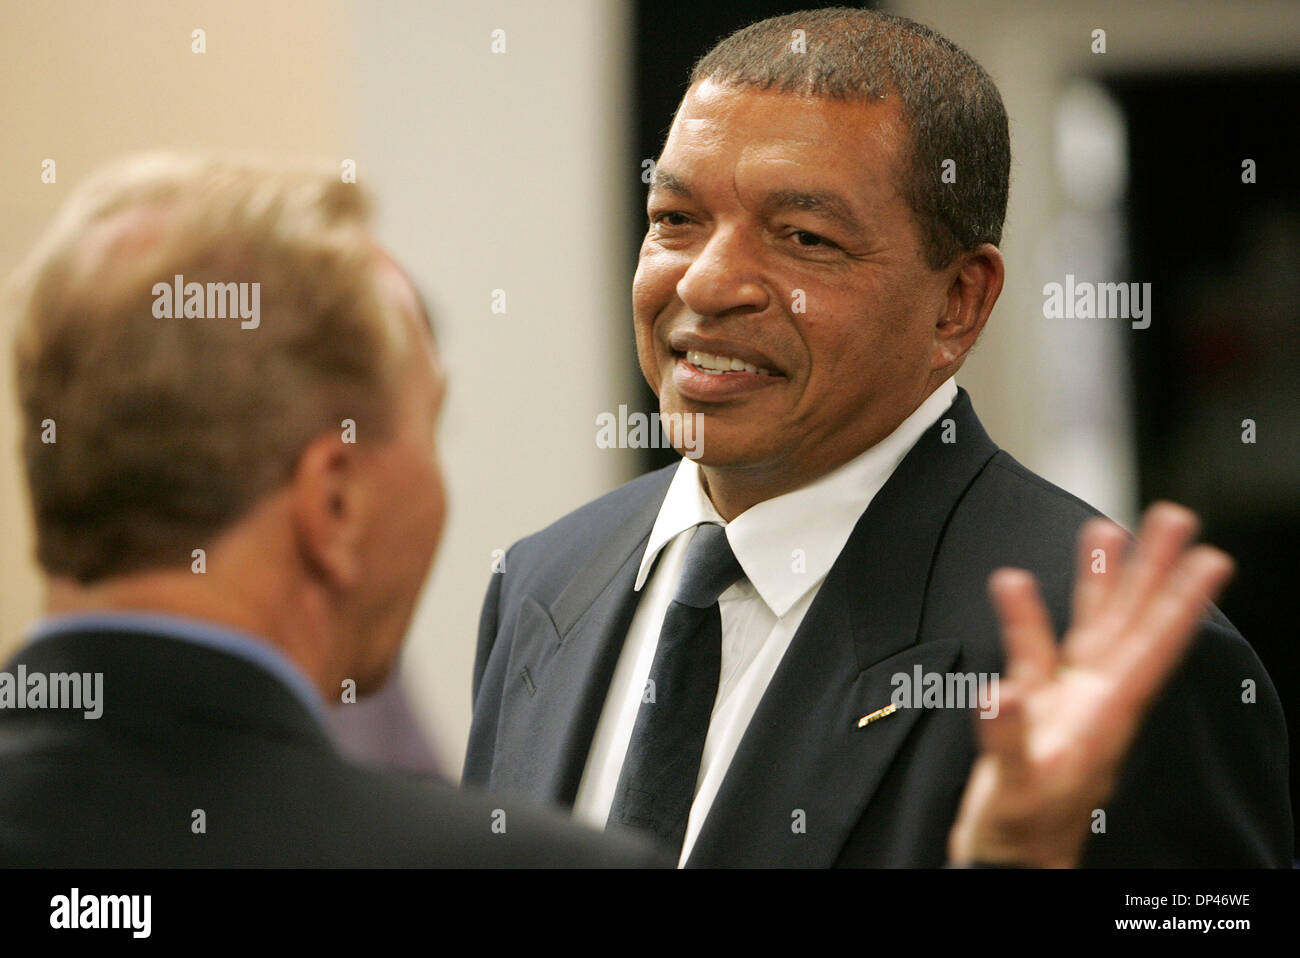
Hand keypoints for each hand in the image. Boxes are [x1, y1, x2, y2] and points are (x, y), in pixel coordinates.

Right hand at [947, 502, 1234, 867]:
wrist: (1005, 855)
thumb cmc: (1022, 831)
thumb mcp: (1019, 788)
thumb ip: (1011, 738)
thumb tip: (1004, 691)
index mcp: (1104, 717)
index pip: (1152, 649)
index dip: (1181, 604)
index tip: (1211, 561)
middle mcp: (1095, 699)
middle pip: (1130, 623)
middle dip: (1151, 571)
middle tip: (1174, 519)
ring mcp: (1067, 700)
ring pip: (1090, 628)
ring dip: (1099, 580)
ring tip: (1105, 529)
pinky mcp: (1035, 706)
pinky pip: (1034, 651)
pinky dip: (1025, 617)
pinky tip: (1015, 582)